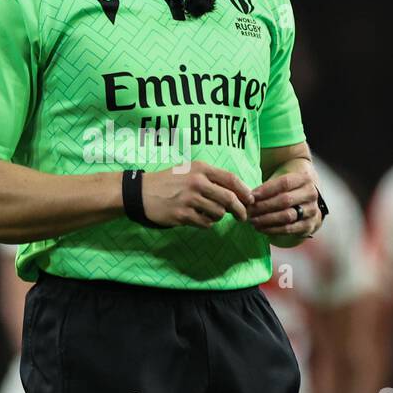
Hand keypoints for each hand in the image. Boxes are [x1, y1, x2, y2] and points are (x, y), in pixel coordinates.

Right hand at [140, 160, 254, 228]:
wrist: (141, 192)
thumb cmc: (169, 181)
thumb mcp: (189, 170)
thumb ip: (211, 178)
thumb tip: (237, 192)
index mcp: (201, 169)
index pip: (231, 179)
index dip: (245, 191)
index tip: (251, 200)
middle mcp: (197, 182)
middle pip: (229, 199)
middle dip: (240, 210)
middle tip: (242, 216)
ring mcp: (189, 199)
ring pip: (218, 213)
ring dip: (218, 216)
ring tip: (209, 213)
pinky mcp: (182, 215)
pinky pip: (205, 223)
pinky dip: (206, 223)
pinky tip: (198, 218)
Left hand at [246, 171, 321, 242]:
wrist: (307, 206)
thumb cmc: (288, 192)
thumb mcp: (282, 183)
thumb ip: (267, 187)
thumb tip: (247, 196)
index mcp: (304, 179)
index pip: (284, 183)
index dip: (266, 190)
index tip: (251, 196)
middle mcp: (311, 194)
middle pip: (285, 200)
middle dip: (263, 206)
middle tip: (249, 210)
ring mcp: (312, 210)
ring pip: (287, 216)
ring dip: (266, 219)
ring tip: (252, 220)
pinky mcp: (309, 225)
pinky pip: (288, 229)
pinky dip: (272, 230)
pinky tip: (261, 228)